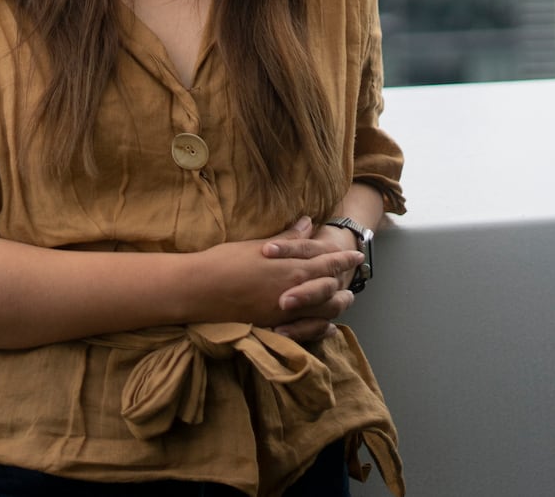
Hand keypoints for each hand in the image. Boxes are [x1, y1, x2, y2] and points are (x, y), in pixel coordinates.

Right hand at [185, 216, 361, 335]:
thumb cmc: (224, 261)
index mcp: (290, 268)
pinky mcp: (273, 327)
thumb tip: (308, 223)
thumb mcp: (257, 245)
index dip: (343, 259)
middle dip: (345, 282)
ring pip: (322, 312)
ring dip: (337, 305)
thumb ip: (287, 239)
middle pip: (330, 289)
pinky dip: (320, 327)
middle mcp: (293, 293)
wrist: (198, 289)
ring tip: (346, 300)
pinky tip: (326, 326)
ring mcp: (284, 313)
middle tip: (355, 277)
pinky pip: (306, 330)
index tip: (356, 255)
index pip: (326, 263)